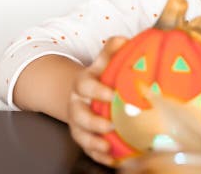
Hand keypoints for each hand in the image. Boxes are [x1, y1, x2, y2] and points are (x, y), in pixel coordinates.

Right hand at [67, 36, 127, 166]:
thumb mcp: (103, 62)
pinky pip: (87, 149)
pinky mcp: (83, 137)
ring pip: (80, 134)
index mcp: (83, 84)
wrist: (84, 95)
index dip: (97, 90)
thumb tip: (123, 40)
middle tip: (112, 124)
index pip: (85, 85)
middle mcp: (77, 104)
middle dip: (93, 122)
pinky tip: (112, 159)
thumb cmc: (100, 77)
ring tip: (108, 146)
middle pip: (79, 115)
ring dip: (93, 142)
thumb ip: (111, 50)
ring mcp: (78, 123)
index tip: (112, 94)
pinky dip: (98, 156)